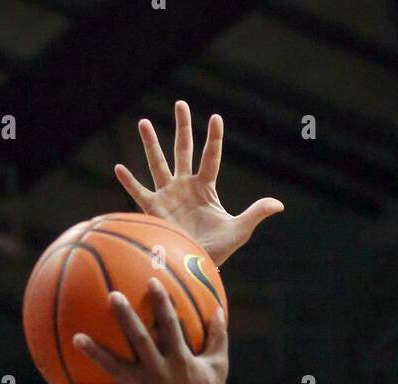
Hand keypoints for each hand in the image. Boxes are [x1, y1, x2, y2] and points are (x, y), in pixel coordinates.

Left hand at [68, 279, 242, 383]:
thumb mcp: (218, 364)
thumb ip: (217, 336)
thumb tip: (219, 310)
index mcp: (180, 358)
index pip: (170, 325)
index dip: (162, 303)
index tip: (151, 281)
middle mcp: (160, 370)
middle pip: (139, 340)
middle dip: (126, 318)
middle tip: (112, 296)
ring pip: (116, 368)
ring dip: (96, 352)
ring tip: (76, 337)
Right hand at [115, 103, 282, 266]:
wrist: (195, 266)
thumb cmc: (218, 249)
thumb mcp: (240, 230)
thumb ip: (256, 213)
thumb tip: (279, 204)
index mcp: (206, 187)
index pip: (211, 157)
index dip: (214, 139)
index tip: (216, 118)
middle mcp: (185, 186)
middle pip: (183, 150)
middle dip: (182, 127)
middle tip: (180, 103)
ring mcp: (168, 195)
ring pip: (158, 163)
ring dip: (151, 143)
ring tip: (143, 121)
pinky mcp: (154, 209)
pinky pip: (138, 192)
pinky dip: (128, 181)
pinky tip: (118, 167)